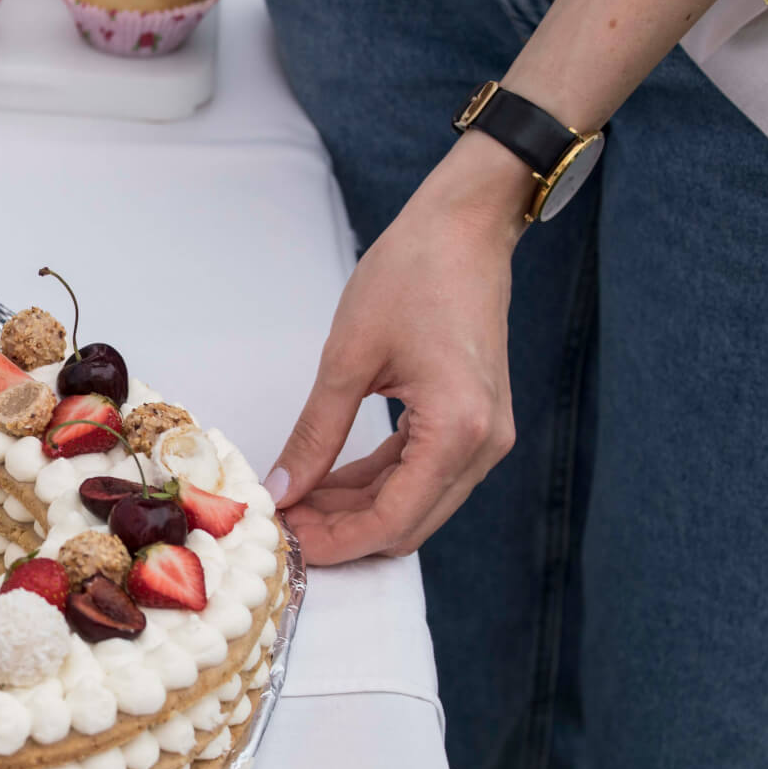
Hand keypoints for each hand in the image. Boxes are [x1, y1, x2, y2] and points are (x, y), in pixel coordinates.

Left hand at [262, 132, 529, 564]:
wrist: (464, 227)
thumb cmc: (412, 274)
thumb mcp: (348, 357)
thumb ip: (316, 433)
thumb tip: (282, 488)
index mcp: (457, 430)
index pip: (392, 521)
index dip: (335, 541)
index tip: (286, 540)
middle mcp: (483, 445)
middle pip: (407, 524)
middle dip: (343, 532)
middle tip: (282, 524)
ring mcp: (485, 437)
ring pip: (415, 503)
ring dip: (357, 510)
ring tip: (296, 502)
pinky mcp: (474, 423)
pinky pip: (422, 473)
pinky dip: (376, 483)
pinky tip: (327, 479)